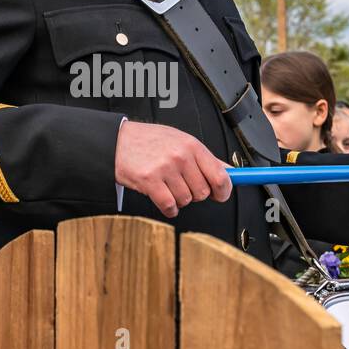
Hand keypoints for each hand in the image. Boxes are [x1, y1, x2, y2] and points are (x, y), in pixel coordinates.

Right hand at [114, 121, 230, 217]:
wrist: (118, 140)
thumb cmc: (150, 141)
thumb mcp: (181, 141)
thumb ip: (205, 158)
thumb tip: (230, 172)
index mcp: (192, 145)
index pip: (221, 176)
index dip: (224, 191)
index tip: (221, 195)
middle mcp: (181, 157)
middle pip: (203, 192)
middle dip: (195, 193)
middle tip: (183, 184)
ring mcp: (165, 169)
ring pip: (186, 200)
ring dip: (178, 198)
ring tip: (168, 185)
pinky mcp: (150, 182)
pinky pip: (169, 206)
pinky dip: (168, 208)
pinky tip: (163, 198)